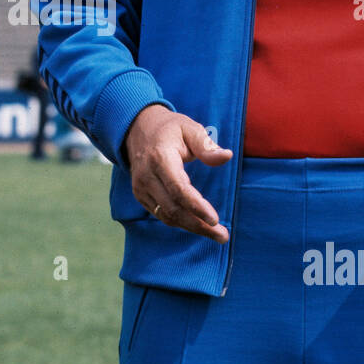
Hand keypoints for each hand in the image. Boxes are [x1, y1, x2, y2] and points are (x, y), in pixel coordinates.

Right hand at [123, 104, 232, 242]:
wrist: (137, 129)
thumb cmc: (169, 129)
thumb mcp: (189, 128)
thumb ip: (206, 145)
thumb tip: (226, 156)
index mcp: (160, 158)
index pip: (178, 189)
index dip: (196, 207)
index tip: (215, 220)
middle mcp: (147, 176)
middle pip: (173, 209)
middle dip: (199, 225)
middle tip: (223, 236)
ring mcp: (141, 187)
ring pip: (166, 216)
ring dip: (191, 227)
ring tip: (216, 234)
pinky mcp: (140, 195)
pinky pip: (161, 214)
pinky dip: (180, 222)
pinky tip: (198, 225)